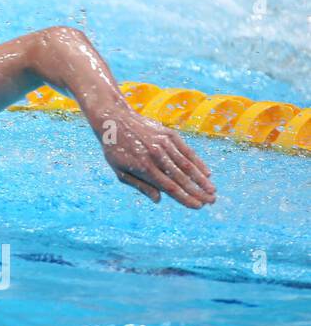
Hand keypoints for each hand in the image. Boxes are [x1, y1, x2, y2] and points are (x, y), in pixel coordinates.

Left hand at [92, 105, 215, 208]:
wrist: (113, 119)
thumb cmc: (115, 149)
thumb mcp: (120, 171)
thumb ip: (140, 186)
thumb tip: (159, 200)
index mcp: (143, 168)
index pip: (170, 187)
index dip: (185, 198)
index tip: (198, 206)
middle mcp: (156, 156)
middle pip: (182, 178)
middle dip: (198, 191)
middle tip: (212, 201)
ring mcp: (163, 144)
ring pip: (187, 165)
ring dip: (202, 179)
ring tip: (213, 190)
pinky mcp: (168, 134)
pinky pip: (186, 150)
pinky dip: (197, 162)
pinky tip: (207, 173)